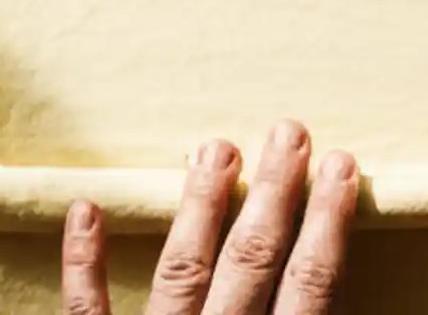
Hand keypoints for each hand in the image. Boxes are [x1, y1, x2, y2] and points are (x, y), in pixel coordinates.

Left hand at [60, 120, 358, 314]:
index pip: (310, 284)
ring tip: (216, 146)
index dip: (328, 221)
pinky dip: (86, 262)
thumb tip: (331, 283)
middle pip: (251, 261)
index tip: (341, 165)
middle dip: (274, 192)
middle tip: (289, 131)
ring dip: (201, 205)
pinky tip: (88, 209)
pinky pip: (87, 310)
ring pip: (182, 270)